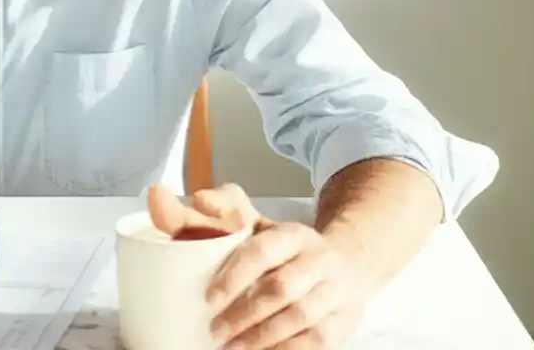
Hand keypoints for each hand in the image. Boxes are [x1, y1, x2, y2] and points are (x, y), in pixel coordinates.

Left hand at [147, 184, 373, 348]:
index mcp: (292, 234)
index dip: (234, 276)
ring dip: (263, 336)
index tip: (209, 299)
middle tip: (215, 331)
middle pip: (281, 288)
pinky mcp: (344, 320)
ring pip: (301, 316)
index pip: (262, 251)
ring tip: (232, 348)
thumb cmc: (288, 248)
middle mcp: (318, 260)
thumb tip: (183, 198)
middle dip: (244, 314)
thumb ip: (219, 211)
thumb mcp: (257, 223)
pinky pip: (317, 340)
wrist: (350, 261)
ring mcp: (335, 291)